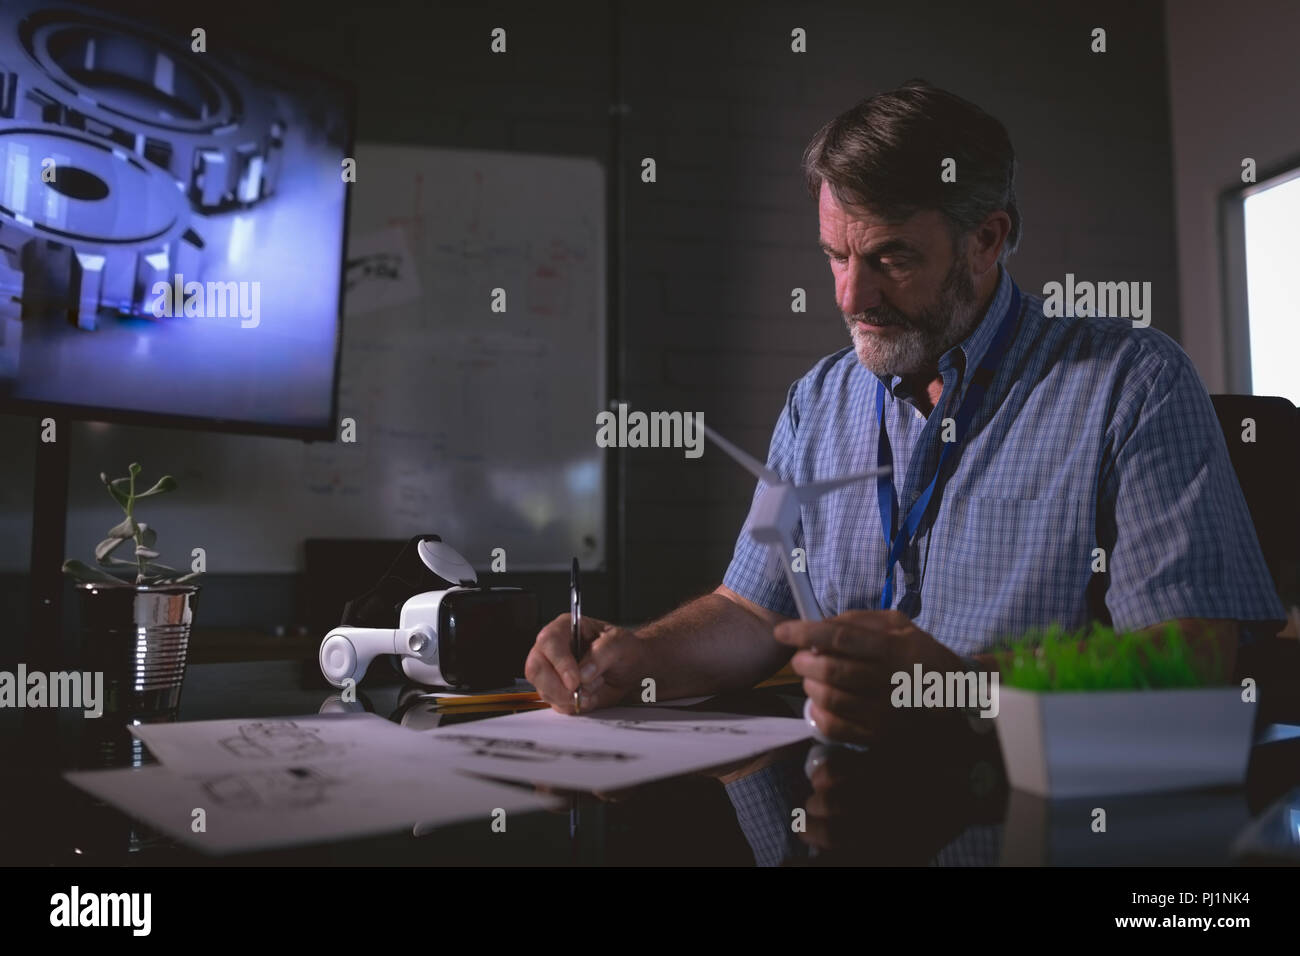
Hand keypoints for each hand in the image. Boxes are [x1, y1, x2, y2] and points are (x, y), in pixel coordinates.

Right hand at [524, 613, 645, 713]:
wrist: (631, 668)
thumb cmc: (624, 649)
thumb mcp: (620, 643)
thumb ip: (603, 653)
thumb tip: (583, 672)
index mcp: (565, 628)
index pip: (549, 642)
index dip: (560, 663)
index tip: (575, 681)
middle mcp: (553, 649)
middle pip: (536, 668)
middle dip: (558, 687)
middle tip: (580, 693)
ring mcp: (552, 671)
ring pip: (544, 690)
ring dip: (570, 697)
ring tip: (594, 688)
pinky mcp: (557, 691)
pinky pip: (556, 704)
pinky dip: (574, 706)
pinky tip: (590, 697)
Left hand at [773, 609, 964, 745]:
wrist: (958, 703)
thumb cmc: (923, 658)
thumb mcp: (902, 627)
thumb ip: (862, 621)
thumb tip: (822, 623)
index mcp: (893, 649)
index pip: (840, 637)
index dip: (805, 632)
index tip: (782, 631)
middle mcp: (888, 681)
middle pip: (830, 669)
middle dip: (804, 662)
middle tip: (800, 658)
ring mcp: (883, 713)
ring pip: (829, 698)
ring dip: (810, 685)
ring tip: (812, 678)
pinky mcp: (879, 738)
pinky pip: (835, 728)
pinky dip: (818, 713)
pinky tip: (819, 703)